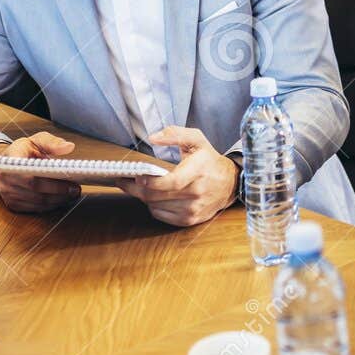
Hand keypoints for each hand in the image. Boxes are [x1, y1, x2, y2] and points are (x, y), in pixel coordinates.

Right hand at [0, 132, 79, 213]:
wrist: (5, 165)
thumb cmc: (22, 151)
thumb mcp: (36, 140)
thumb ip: (52, 142)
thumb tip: (69, 147)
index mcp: (11, 161)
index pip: (30, 175)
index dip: (51, 180)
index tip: (69, 177)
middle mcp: (6, 179)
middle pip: (36, 191)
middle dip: (59, 191)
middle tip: (76, 188)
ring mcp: (8, 194)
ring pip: (37, 202)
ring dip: (57, 200)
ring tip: (72, 193)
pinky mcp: (13, 204)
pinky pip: (35, 208)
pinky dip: (50, 205)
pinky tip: (61, 198)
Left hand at [117, 126, 237, 226]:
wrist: (230, 183)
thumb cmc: (210, 160)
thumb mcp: (197, 140)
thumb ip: (175, 134)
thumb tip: (153, 138)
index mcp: (198, 171)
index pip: (171, 182)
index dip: (150, 181)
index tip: (136, 176)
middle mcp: (196, 193)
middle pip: (157, 196)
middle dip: (136, 188)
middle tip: (124, 180)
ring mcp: (193, 209)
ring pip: (156, 207)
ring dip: (144, 196)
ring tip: (139, 186)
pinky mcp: (190, 220)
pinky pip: (161, 215)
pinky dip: (153, 206)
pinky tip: (154, 196)